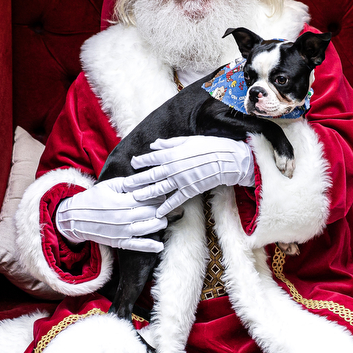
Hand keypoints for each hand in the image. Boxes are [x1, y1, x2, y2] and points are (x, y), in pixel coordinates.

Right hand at [55, 177, 167, 252]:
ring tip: (162, 218)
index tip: (162, 193)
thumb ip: (128, 183)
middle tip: (164, 205)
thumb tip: (146, 180)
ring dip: (160, 223)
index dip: (158, 195)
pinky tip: (159, 245)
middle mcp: (124, 217)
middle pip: (152, 212)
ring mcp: (122, 231)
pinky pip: (138, 245)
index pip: (148, 198)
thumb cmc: (92, 199)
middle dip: (161, 207)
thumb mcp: (108, 185)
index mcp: (121, 201)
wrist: (74, 218)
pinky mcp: (119, 242)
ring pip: (150, 227)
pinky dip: (150, 246)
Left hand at [125, 136, 255, 217]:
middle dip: (137, 180)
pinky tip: (157, 212)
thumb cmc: (208, 146)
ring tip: (135, 198)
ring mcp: (180, 181)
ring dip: (146, 194)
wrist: (226, 160)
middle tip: (126, 185)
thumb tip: (154, 144)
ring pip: (159, 189)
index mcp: (172, 154)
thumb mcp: (187, 140)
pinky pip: (175, 200)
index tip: (132, 162)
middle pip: (151, 175)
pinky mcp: (189, 190)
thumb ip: (169, 143)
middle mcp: (173, 168)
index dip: (141, 161)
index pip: (151, 158)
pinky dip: (166, 207)